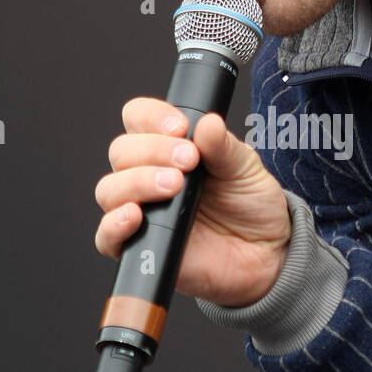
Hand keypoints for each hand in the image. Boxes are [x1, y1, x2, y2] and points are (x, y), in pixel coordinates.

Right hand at [94, 98, 292, 305]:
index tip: (181, 127)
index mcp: (169, 147)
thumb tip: (208, 123)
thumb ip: (224, 146)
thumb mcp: (245, 168)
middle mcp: (147, 175)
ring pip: (110, 189)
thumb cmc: (251, 206)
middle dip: (152, 151)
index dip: (152, 117)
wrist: (265, 254)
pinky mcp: (139, 247)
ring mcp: (140, 211)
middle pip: (121, 151)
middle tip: (188, 161)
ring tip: (174, 186)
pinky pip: (106, 237)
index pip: (139, 118)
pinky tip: (135, 216)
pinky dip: (113, 224)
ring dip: (137, 182)